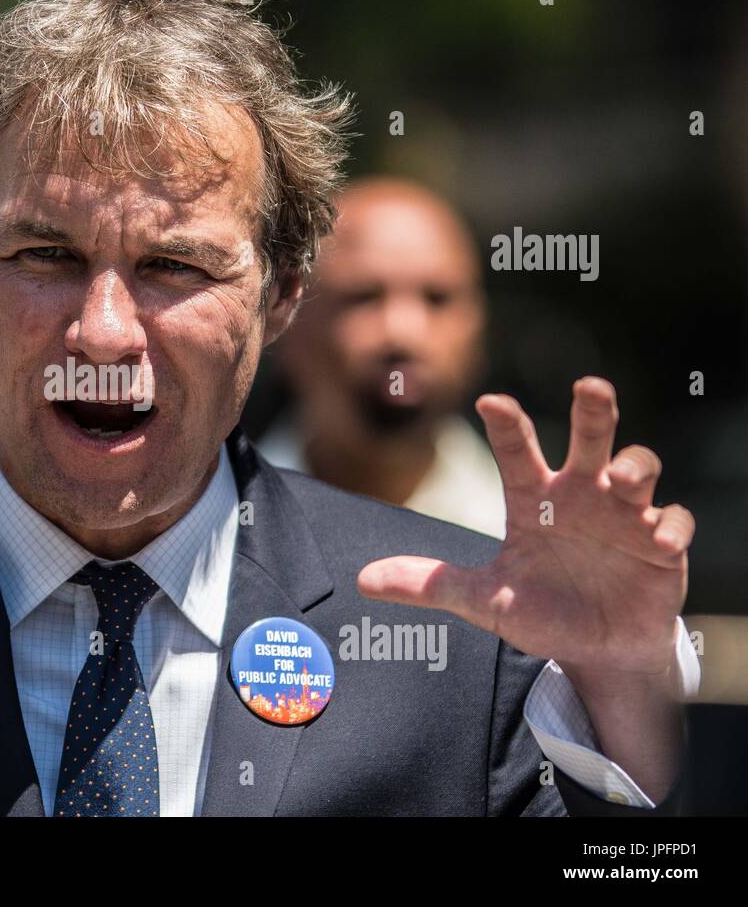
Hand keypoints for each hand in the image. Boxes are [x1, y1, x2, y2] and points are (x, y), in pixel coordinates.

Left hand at [357, 377, 691, 678]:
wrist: (596, 651)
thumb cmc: (540, 612)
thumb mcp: (484, 601)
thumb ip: (432, 585)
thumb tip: (362, 579)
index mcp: (535, 500)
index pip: (517, 451)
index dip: (506, 424)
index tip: (489, 399)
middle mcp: (581, 495)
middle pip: (590, 437)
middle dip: (593, 410)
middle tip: (588, 386)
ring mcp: (625, 515)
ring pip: (638, 467)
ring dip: (633, 466)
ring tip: (620, 481)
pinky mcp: (662, 545)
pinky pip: (674, 522)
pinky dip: (670, 526)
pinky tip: (660, 540)